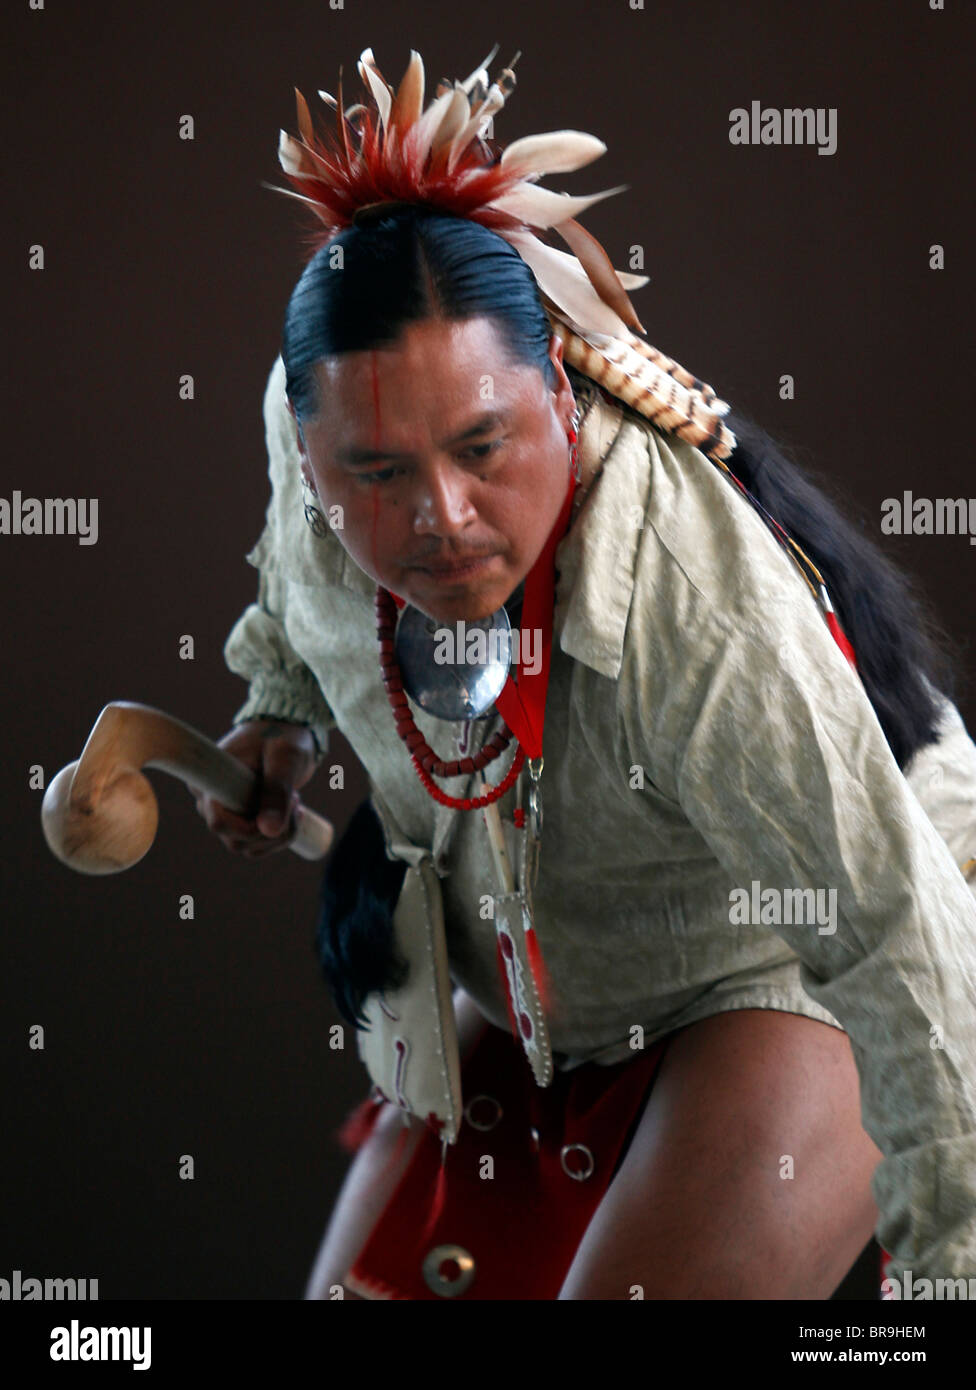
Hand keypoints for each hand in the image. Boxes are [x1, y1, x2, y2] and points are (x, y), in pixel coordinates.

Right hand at [192, 718, 320, 857]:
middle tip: (295, 799)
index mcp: (209, 781)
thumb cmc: (282, 735)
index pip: (220, 823)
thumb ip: (276, 791)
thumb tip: (268, 830)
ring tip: (295, 801)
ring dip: (279, 835)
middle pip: (237, 841)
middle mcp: (209, 800)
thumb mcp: (284, 758)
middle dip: (273, 830)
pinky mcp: (239, 818)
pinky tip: (292, 811)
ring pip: (248, 847)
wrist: (286, 729)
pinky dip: (278, 836)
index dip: (252, 826)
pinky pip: (255, 844)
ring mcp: (224, 811)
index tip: (285, 800)